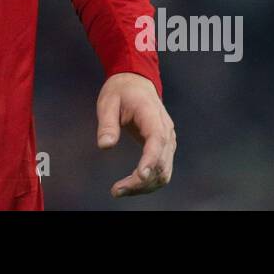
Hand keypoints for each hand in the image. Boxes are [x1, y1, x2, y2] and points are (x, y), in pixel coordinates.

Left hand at [95, 72, 175, 197]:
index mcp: (152, 114)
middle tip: (116, 190)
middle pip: (162, 162)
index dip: (150, 159)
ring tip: (120, 191)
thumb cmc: (121, 91)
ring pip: (164, 171)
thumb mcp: (108, 102)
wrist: (136, 82)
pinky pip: (162, 170)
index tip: (139, 175)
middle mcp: (166, 130)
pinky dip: (149, 182)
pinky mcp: (165, 148)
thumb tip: (105, 146)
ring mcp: (168, 140)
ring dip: (145, 186)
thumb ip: (107, 124)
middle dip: (141, 181)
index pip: (157, 139)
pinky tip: (131, 186)